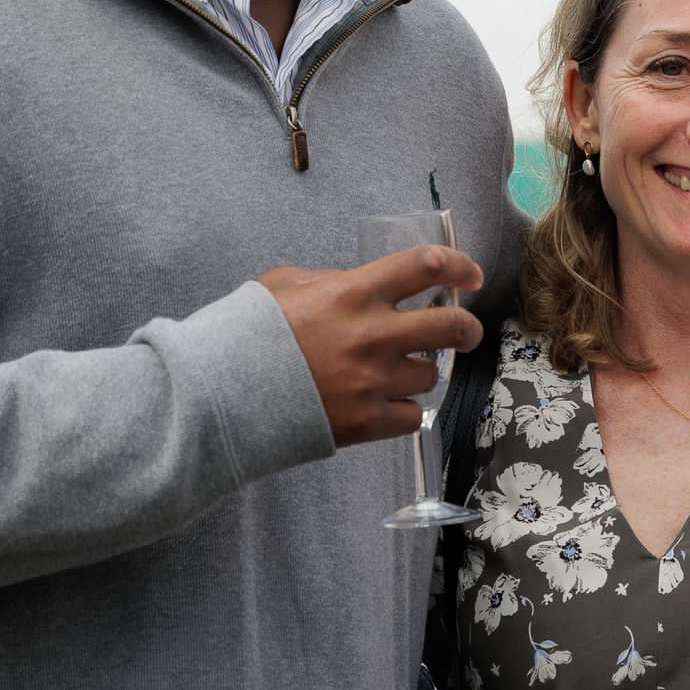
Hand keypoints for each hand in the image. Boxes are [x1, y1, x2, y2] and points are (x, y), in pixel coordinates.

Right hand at [259, 246, 483, 447]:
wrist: (221, 394)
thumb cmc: (248, 333)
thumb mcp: (285, 285)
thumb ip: (332, 280)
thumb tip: (364, 285)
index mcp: (355, 292)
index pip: (427, 266)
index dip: (459, 267)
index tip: (469, 276)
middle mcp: (374, 335)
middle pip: (452, 327)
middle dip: (467, 328)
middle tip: (464, 331)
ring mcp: (374, 382)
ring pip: (431, 376)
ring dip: (420, 372)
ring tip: (395, 372)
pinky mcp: (367, 423)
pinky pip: (412, 416)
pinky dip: (404, 410)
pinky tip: (385, 404)